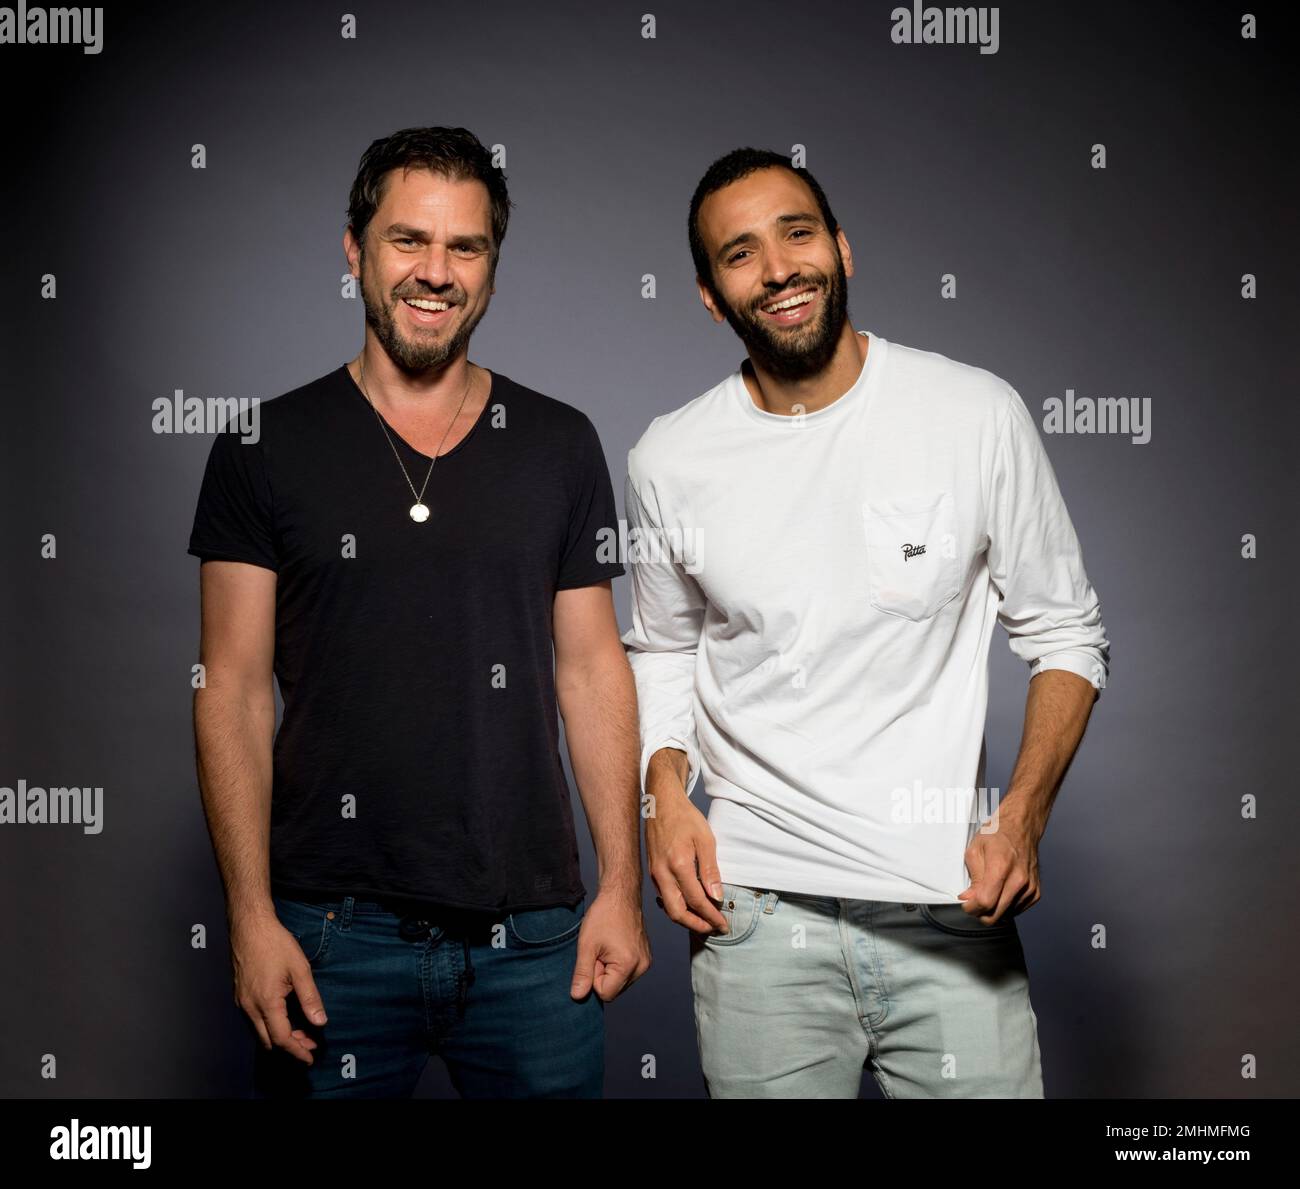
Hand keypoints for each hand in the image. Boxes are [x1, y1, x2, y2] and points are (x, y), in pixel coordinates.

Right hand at [231, 910, 326, 1064]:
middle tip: (310, 1044)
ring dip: (280, 1036)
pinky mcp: (240, 995)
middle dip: (290, 1046)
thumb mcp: (300, 968)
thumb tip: (320, 1022)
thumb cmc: (275, 944)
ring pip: (260, 1031)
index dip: (297, 1051)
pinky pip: (254, 1020)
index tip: (311, 1057)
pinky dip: (270, 1025)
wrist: (250, 926)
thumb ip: (310, 997)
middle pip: (269, 1040)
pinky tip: (284, 1017)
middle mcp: (250, 1007)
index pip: (282, 1038)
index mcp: (267, 1002)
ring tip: (301, 1032)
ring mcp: (243, 1002)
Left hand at [569, 888, 651, 1002]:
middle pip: (614, 989)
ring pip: (620, 981)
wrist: (620, 896)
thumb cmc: (603, 916)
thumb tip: (577, 997)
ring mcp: (645, 962)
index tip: (595, 955)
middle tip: (600, 950)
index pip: (605, 993)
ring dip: (609, 969)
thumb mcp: (586, 945)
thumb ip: (582, 974)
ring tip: (607, 947)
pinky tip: (614, 946)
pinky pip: (627, 972)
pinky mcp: (645, 957)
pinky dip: (617, 964)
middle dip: (602, 974)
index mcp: (628, 965)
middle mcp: (641, 967)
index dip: (594, 977)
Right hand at [645, 765, 728, 936]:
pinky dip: (678, 907)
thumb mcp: (705, 839)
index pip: (697, 901)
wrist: (661, 803)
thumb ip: (710, 870)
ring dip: (687, 918)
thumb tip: (717, 896)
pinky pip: (664, 897)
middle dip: (697, 925)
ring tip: (705, 920)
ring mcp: (655, 874)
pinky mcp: (653, 872)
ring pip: (669, 907)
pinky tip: (690, 906)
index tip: (724, 924)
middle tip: (714, 928)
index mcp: (678, 865)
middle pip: (677, 912)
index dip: (712, 916)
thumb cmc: (685, 818)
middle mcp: (662, 874)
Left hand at [958, 804, 1042, 924]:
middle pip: (996, 914)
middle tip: (973, 901)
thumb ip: (972, 878)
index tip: (966, 905)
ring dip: (993, 909)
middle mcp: (1019, 879)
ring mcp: (1029, 887)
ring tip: (988, 891)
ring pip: (1006, 915)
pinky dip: (1006, 906)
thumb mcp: (975, 850)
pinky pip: (1016, 910)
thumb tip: (969, 899)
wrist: (1021, 828)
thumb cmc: (997, 835)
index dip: (971, 908)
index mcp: (1001, 866)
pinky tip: (1001, 892)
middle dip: (980, 912)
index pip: (985, 902)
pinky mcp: (1035, 892)